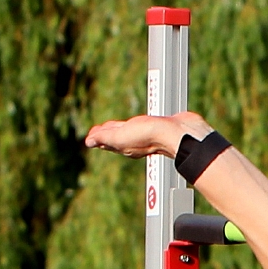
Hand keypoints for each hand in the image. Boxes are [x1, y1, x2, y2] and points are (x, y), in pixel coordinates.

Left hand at [84, 111, 213, 159]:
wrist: (179, 133)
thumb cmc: (151, 136)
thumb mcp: (120, 137)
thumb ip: (104, 138)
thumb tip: (88, 142)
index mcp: (124, 145)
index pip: (107, 142)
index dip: (98, 138)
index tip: (91, 135)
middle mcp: (135, 142)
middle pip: (117, 138)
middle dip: (107, 134)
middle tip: (99, 131)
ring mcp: (147, 135)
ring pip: (129, 132)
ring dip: (120, 129)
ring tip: (114, 127)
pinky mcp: (158, 126)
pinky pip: (142, 125)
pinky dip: (135, 124)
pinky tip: (140, 123)